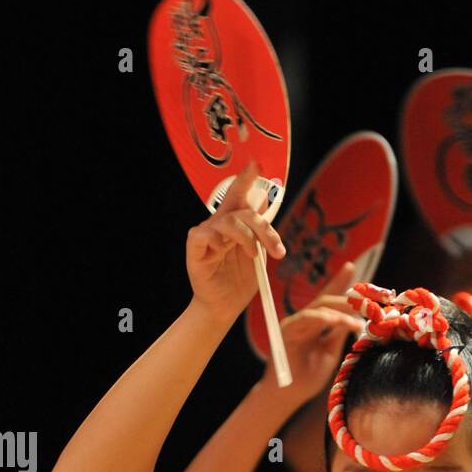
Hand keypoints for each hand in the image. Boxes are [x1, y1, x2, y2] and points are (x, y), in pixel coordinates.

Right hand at [186, 160, 285, 326]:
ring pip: (228, 220)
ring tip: (253, 254)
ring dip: (246, 236)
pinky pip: (203, 234)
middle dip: (263, 226)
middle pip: (241, 209)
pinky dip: (216, 240)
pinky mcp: (195, 249)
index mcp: (236, 224)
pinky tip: (223, 250)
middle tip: (276, 248)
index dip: (247, 178)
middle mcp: (220, 225)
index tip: (257, 163)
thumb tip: (266, 203)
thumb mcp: (259, 255)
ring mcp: (207, 236)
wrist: (225, 307)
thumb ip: (262, 233)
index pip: (240, 195)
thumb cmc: (240, 281)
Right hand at [255, 261, 363, 402]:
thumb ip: (338, 334)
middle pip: (325, 298)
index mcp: (314, 324)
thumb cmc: (307, 377)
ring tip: (357, 318)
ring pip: (318, 308)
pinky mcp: (287, 331)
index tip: (353, 267)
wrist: (288, 396)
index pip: (329, 300)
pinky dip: (322, 318)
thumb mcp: (329, 352)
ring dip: (340, 311)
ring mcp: (294, 324)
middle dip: (346, 296)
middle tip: (365, 299)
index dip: (340, 282)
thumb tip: (354, 318)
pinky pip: (306, 319)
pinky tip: (336, 321)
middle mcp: (304, 320)